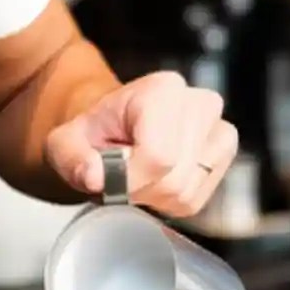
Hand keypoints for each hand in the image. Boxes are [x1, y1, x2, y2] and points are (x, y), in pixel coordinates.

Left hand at [46, 72, 238, 216]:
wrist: (118, 125)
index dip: (130, 178)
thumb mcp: (66, 142)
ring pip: (186, 192)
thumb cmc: (96, 132)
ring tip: (138, 173)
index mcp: (163, 90)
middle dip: (140, 189)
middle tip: (119, 174)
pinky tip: (157, 178)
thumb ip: (72, 158)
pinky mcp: (223, 154)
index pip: (159, 156)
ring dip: (155, 196)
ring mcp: (219, 129)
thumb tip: (95, 175)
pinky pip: (196, 199)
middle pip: (174, 179)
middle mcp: (200, 104)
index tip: (107, 178)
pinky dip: (171, 200)